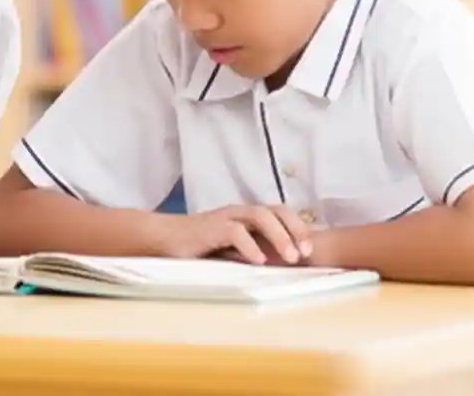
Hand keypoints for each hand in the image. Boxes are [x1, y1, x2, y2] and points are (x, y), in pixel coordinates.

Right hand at [154, 205, 313, 265]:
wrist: (163, 239)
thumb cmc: (198, 247)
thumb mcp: (231, 249)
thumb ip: (253, 251)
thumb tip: (283, 264)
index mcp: (246, 217)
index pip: (280, 213)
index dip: (299, 228)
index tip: (311, 252)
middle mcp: (239, 213)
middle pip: (276, 210)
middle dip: (296, 229)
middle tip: (306, 252)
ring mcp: (225, 218)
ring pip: (260, 216)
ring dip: (279, 236)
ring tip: (290, 257)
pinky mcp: (210, 228)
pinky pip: (235, 232)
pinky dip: (250, 246)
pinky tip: (259, 261)